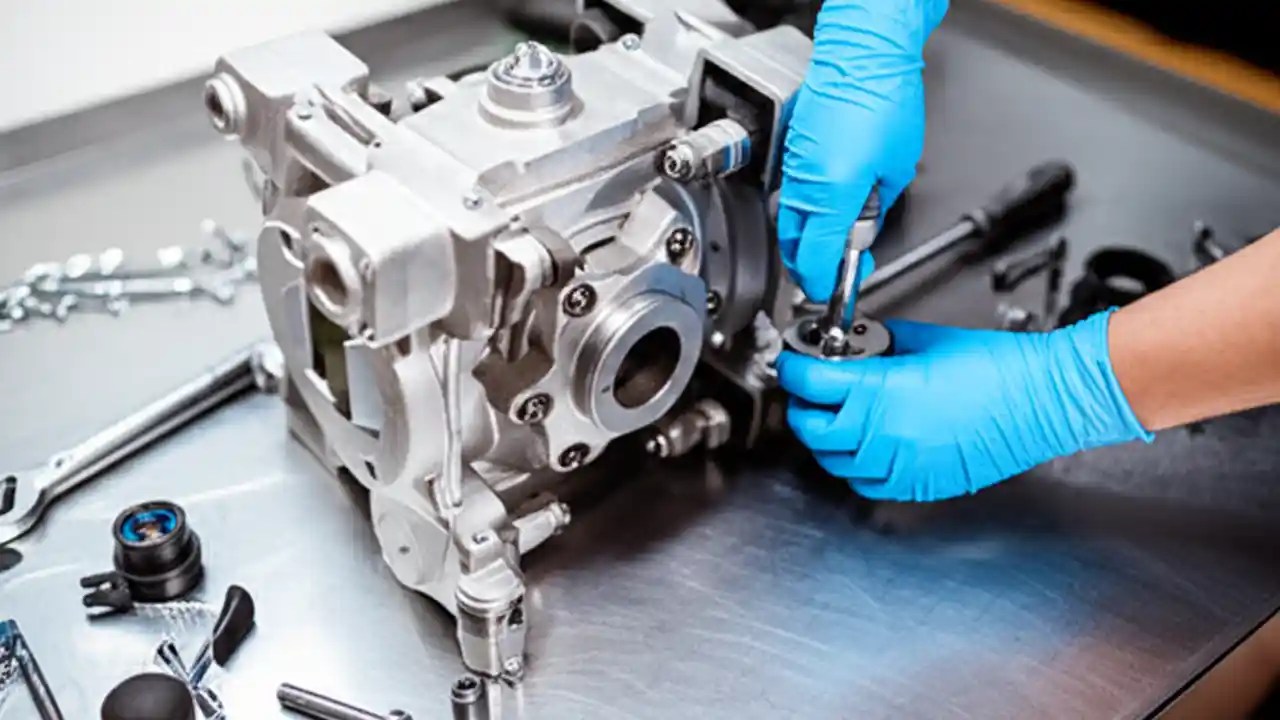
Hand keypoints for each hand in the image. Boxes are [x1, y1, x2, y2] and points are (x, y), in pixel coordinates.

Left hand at [776, 312, 1151, 500]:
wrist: (1045, 401)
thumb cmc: (1002, 369)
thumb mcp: (928, 339)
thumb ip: (883, 341)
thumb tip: (859, 343)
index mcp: (883, 392)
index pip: (810, 383)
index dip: (793, 368)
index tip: (792, 361)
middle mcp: (884, 435)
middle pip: (810, 426)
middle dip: (802, 404)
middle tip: (808, 386)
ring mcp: (900, 465)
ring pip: (831, 460)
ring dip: (824, 436)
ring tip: (834, 413)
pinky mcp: (918, 484)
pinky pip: (864, 483)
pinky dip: (852, 465)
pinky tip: (862, 445)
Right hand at [779, 0, 947, 300]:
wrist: (860, 55)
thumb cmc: (882, 99)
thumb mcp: (895, 170)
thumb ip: (874, 210)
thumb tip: (861, 233)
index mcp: (831, 196)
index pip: (818, 260)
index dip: (826, 285)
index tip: (836, 292)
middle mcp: (804, 186)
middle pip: (793, 248)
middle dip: (811, 270)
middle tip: (836, 274)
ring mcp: (792, 170)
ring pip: (789, 224)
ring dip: (807, 242)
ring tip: (833, 245)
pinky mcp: (791, 154)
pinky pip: (792, 197)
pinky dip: (804, 214)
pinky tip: (825, 212)